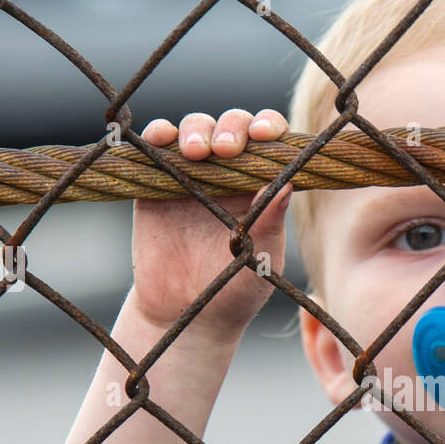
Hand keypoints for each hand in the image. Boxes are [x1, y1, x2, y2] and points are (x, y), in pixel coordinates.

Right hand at [130, 107, 291, 340]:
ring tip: (197, 151)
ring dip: (196, 129)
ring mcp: (191, 174)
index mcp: (261, 186)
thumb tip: (289, 183)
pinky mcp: (156, 183)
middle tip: (228, 149)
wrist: (186, 317)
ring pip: (195, 129)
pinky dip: (157, 135)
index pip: (270, 143)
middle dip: (232, 127)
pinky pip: (154, 148)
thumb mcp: (260, 261)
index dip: (270, 128)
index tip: (267, 135)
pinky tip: (161, 140)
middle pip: (232, 126)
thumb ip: (270, 223)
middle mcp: (228, 173)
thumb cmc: (235, 292)